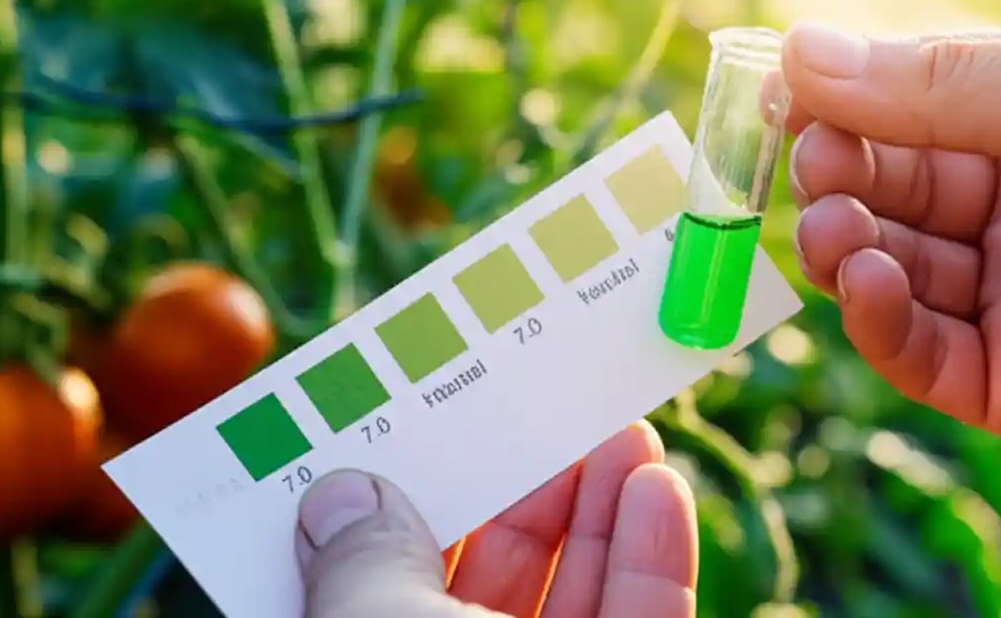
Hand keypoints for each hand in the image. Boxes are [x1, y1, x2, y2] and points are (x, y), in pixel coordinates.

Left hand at [294, 421, 697, 616]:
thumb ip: (361, 562)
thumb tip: (342, 493)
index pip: (358, 577)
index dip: (380, 502)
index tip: (400, 423)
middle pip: (479, 576)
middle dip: (515, 484)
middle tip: (538, 402)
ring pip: (571, 597)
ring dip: (596, 507)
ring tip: (618, 425)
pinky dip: (651, 562)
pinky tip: (657, 488)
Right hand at [781, 22, 1000, 491]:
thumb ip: (933, 83)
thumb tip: (799, 51)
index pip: (915, 109)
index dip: (845, 104)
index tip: (778, 102)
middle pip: (894, 191)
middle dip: (840, 177)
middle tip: (805, 169)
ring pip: (892, 271)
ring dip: (844, 247)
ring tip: (827, 231)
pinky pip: (920, 352)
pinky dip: (877, 319)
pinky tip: (863, 282)